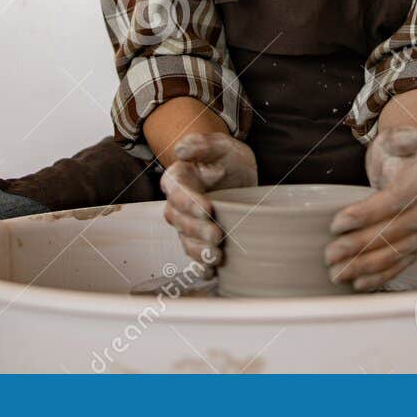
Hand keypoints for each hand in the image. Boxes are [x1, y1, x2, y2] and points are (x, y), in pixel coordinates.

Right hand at [159, 132, 257, 271]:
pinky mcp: (199, 240)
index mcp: (179, 178)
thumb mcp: (223, 145)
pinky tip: (212, 272)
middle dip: (196, 230)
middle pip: (179, 220)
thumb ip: (204, 144)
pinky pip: (194, 257)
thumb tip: (181, 149)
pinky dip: (201, 267)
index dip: (188, 202)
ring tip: (216, 257)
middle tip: (217, 235)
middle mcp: (179, 203)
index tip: (208, 209)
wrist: (240, 177)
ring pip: (185, 240)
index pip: (176, 191)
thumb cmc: (229, 160)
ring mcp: (188, 224)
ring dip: (199, 252)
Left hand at [324, 125, 416, 290]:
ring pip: (394, 254)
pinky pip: (398, 267)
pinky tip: (358, 283)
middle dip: (358, 246)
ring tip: (337, 272)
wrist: (409, 173)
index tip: (336, 223)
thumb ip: (400, 138)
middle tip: (330, 253)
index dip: (365, 214)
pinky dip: (379, 277)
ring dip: (365, 266)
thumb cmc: (394, 158)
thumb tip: (409, 139)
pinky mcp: (416, 248)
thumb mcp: (394, 140)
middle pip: (392, 232)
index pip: (393, 201)